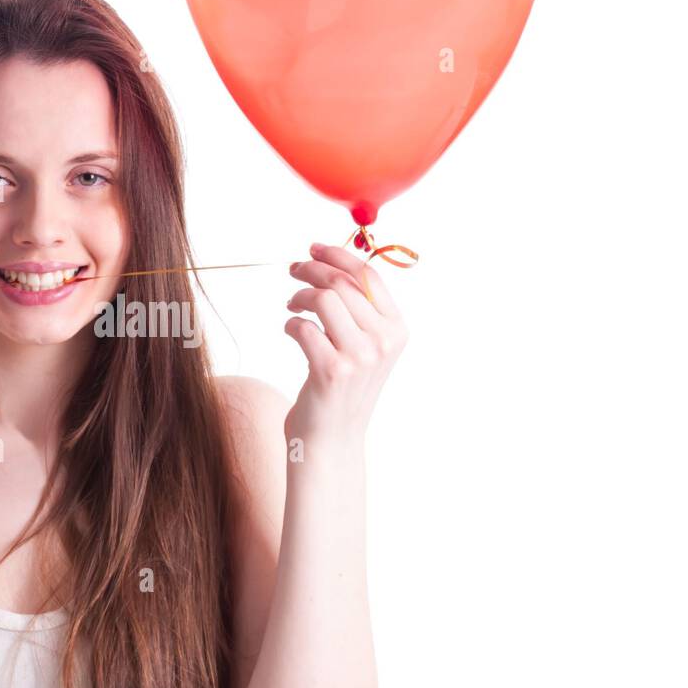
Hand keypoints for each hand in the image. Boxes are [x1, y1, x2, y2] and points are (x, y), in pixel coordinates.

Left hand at [283, 241, 408, 454]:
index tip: (314, 248)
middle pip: (342, 282)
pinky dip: (291, 323)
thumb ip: (358, 311)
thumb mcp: (364, 347)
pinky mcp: (332, 371)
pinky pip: (303, 327)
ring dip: (300, 295)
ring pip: (323, 299)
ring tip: (292, 305)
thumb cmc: (342, 390)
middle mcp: (384, 342)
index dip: (339, 255)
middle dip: (311, 269)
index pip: (369, 275)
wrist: (332, 440)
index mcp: (397, 330)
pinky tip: (291, 330)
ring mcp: (360, 357)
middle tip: (294, 270)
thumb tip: (331, 264)